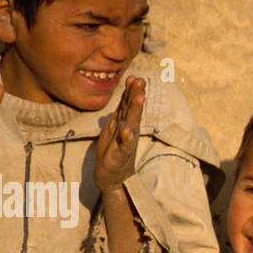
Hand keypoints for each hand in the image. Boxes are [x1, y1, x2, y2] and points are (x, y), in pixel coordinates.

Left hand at [94, 77, 143, 192]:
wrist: (111, 176)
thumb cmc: (114, 149)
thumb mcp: (115, 126)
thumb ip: (122, 108)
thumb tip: (127, 89)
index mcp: (125, 122)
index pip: (128, 104)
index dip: (131, 90)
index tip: (136, 76)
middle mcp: (129, 130)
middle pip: (132, 110)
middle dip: (136, 95)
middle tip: (140, 81)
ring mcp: (126, 142)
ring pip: (131, 123)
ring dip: (135, 111)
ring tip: (139, 98)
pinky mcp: (121, 155)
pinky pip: (124, 145)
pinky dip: (127, 137)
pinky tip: (127, 130)